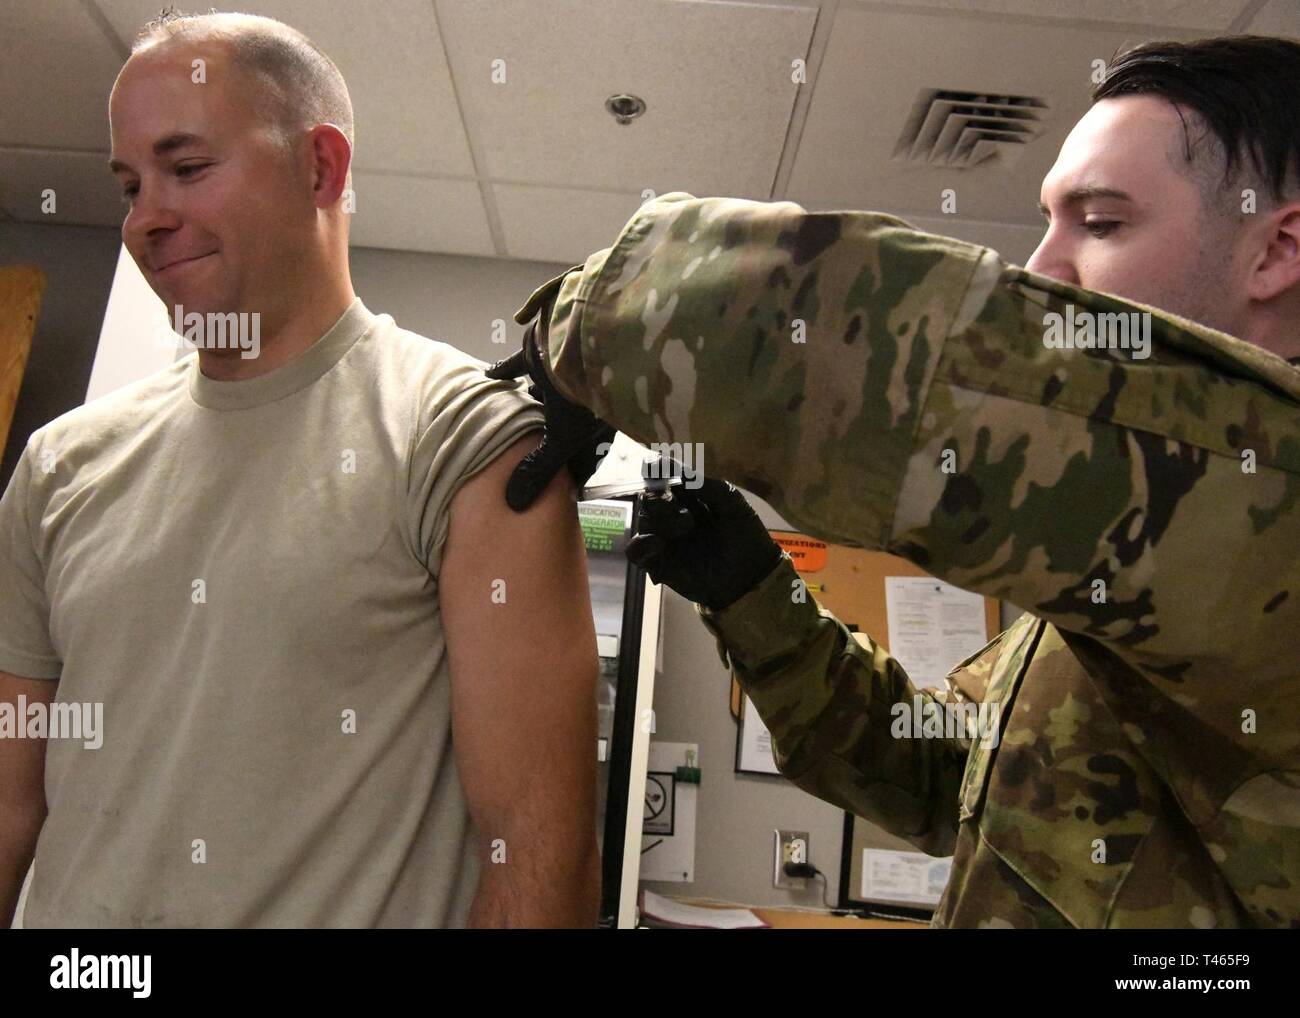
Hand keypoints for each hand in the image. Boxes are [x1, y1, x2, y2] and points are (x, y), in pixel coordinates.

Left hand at [486, 317, 614, 512]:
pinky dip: (502, 372)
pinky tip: (487, 376)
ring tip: (512, 424)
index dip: (571, 476)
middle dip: (547, 442)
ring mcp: (563, 379)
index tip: (556, 492)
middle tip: (529, 458)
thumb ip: (539, 469)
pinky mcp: (542, 356)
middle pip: (562, 429)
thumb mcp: (561, 440)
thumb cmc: (583, 396)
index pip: (585, 458)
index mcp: (598, 427)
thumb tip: (517, 504)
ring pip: (542, 398)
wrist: (586, 337)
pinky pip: (517, 367)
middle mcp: (584, 405)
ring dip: (528, 407)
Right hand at [626, 477, 783, 609]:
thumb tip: (680, 474)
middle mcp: (673, 514)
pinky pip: (636, 551)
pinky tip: (657, 543)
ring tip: (683, 527)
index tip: (654, 465)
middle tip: (676, 504)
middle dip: (658, 496)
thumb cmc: (745, 535)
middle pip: (649, 497)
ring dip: (657, 519)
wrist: (750, 575)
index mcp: (690, 497)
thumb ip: (707, 485)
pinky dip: (640, 544)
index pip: (665, 478)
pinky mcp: (659, 562)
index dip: (657, 470)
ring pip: (643, 520)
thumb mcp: (732, 502)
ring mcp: (664, 538)